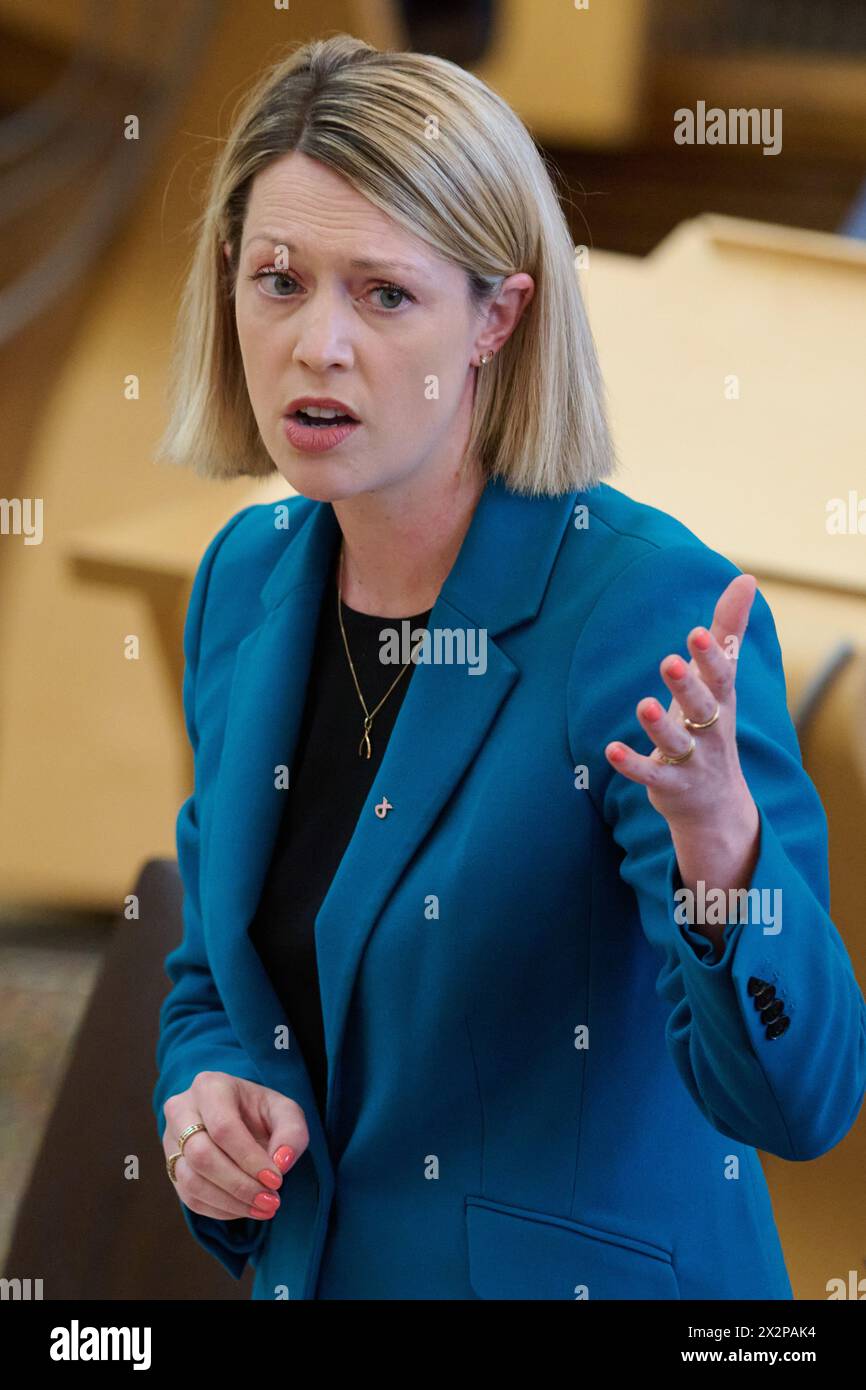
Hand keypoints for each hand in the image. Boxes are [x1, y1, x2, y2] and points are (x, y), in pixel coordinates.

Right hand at [162, 1072, 309, 1221]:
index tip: (276, 1180)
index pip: (223, 1127)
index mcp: (210, 1086)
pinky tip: (244, 1208)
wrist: (238, 1115)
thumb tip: (281, 1164)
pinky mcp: (171, 1166)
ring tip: (262, 1207)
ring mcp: (171, 1139)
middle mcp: (182, 1110)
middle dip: (239, 1185)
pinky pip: (189, 1196)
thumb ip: (292, 1133)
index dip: (249, 1158)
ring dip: (229, 1202)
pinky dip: (219, 1209)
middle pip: (202, 1156)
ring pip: (191, 1180)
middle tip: (271, 1200)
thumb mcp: (285, 1111)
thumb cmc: (261, 1112)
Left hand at [603, 573, 757, 831]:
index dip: (711, 656)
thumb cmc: (712, 724)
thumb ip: (728, 631)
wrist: (716, 804)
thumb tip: (746, 578)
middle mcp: (711, 730)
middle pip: (702, 707)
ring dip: (659, 725)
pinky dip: (632, 764)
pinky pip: (650, 775)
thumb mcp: (721, 680)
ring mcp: (692, 761)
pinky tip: (611, 750)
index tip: (698, 632)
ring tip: (644, 704)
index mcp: (721, 701)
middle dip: (688, 685)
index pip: (721, 676)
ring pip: (677, 742)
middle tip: (670, 661)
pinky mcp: (669, 785)